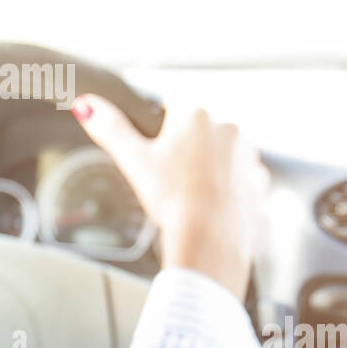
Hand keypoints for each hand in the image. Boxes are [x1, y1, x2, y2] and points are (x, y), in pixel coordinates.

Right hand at [71, 94, 269, 301]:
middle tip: (170, 178)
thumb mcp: (135, 161)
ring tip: (190, 195)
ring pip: (220, 153)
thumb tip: (86, 106)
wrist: (211, 241)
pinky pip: (239, 178)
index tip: (158, 151)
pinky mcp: (260, 181)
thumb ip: (111, 129)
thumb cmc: (173, 199)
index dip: (161, 128)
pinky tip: (210, 205)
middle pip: (198, 130)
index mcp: (196, 113)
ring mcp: (248, 154)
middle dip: (185, 149)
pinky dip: (226, 189)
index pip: (173, 105)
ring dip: (207, 167)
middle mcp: (228, 126)